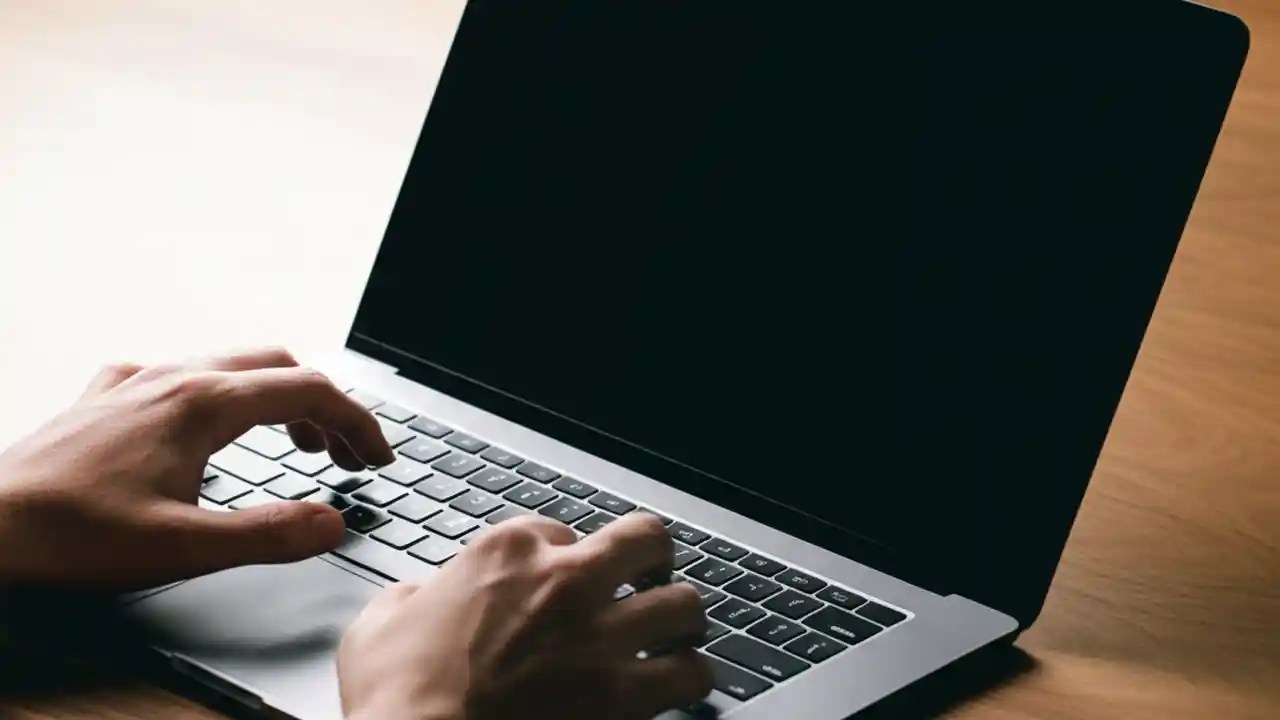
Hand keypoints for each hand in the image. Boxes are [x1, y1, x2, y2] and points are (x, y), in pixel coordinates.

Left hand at [0, 348, 394, 589]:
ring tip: (299, 444)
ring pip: (232, 365)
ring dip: (279, 399)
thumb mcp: (184, 547)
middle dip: (326, 407)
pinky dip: (222, 395)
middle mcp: (174, 378)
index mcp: (203, 404)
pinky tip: (208, 430)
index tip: (378, 458)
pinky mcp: (108, 396)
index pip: (310, 392)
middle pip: (279, 367)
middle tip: (347, 455)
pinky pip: (182, 374)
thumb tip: (333, 522)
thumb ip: (269, 534)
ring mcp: (138, 381)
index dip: (358, 423)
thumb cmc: (71, 536)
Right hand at [338, 514, 712, 719]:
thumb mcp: (379, 624)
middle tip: (648, 582)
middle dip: (653, 563)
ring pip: (685, 605)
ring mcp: (602, 635)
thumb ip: (411, 597)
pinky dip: (689, 680)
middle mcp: (567, 580)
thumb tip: (421, 597)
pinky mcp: (626, 693)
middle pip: (647, 542)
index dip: (566, 558)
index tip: (562, 582)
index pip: (564, 531)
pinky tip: (676, 687)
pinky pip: (691, 673)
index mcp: (508, 551)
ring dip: (681, 622)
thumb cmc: (397, 698)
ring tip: (675, 636)